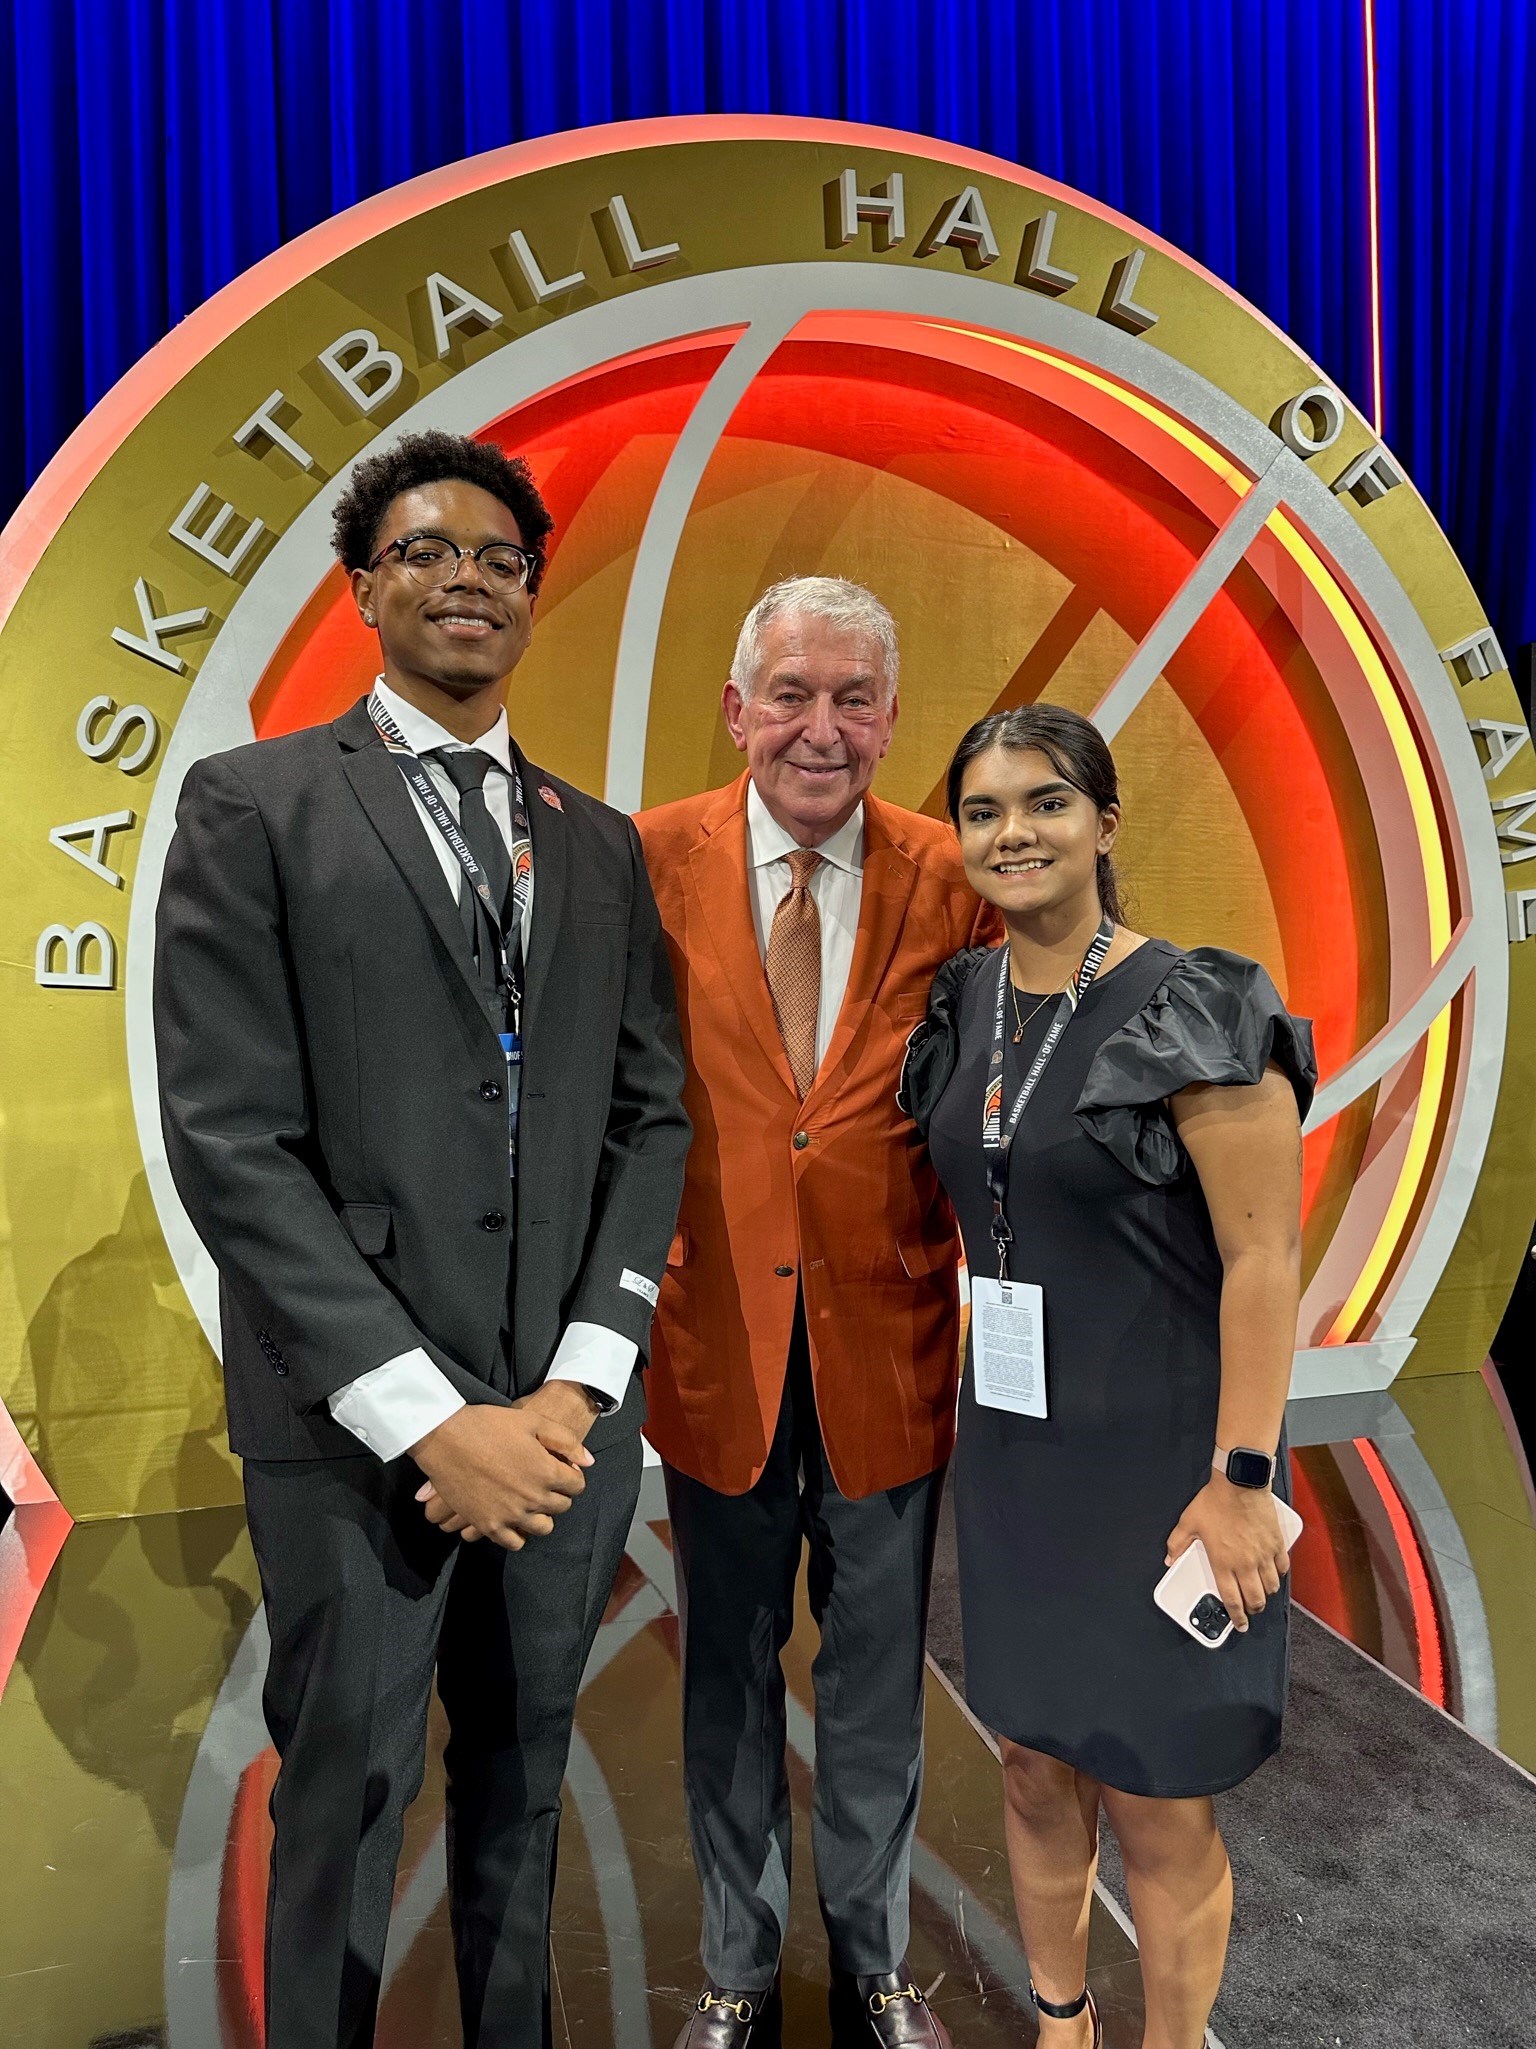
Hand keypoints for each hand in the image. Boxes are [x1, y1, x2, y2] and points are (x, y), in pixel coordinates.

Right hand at [410, 1401, 592, 1550]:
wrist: (444, 1437)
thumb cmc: (489, 1424)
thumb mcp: (532, 1421)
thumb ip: (566, 1441)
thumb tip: (589, 1461)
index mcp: (547, 1472)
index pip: (577, 1485)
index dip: (570, 1475)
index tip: (559, 1469)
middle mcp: (533, 1498)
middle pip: (562, 1506)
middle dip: (558, 1493)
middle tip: (543, 1482)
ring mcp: (510, 1515)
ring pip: (543, 1528)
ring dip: (541, 1515)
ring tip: (529, 1500)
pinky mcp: (488, 1525)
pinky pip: (514, 1542)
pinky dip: (518, 1533)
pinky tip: (512, 1517)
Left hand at [1165, 1476, 1290, 1632]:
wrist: (1240, 1482)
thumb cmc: (1216, 1501)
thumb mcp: (1189, 1521)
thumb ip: (1177, 1543)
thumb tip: (1169, 1557)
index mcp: (1223, 1562)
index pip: (1232, 1600)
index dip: (1236, 1617)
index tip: (1239, 1624)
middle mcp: (1245, 1564)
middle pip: (1255, 1599)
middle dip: (1253, 1610)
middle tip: (1250, 1610)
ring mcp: (1263, 1555)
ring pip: (1270, 1587)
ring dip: (1266, 1594)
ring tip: (1261, 1592)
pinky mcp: (1276, 1544)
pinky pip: (1282, 1567)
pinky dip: (1279, 1575)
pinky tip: (1274, 1573)